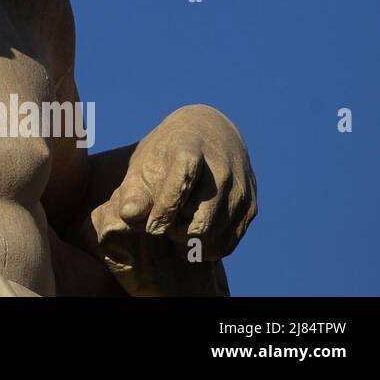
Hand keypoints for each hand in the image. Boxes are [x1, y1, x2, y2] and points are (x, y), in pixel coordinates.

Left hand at [91, 105, 256, 269]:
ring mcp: (240, 188)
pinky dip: (207, 247)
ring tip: (174, 227)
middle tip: (162, 226)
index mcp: (190, 149)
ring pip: (214, 234)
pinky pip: (228, 242)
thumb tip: (129, 217)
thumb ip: (132, 192)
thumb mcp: (143, 163)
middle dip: (176, 232)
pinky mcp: (251, 206)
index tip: (152, 226)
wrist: (208, 132)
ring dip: (189, 240)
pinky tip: (191, 235)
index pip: (182, 182)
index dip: (166, 209)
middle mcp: (221, 168)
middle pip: (201, 220)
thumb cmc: (166, 153)